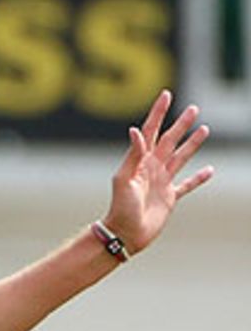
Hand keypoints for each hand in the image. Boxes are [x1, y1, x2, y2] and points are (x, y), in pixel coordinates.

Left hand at [104, 89, 212, 254]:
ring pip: (181, 158)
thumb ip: (133, 155)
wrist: (125, 235)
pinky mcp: (170, 198)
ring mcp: (162, 182)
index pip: (151, 131)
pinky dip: (198, 178)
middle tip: (193, 108)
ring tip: (204, 130)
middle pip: (170, 141)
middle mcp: (152, 169)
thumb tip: (135, 129)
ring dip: (192, 144)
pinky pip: (187, 185)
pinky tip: (209, 170)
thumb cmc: (120, 208)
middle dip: (181, 124)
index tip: (166, 95)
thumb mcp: (123, 179)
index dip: (158, 113)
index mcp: (140, 161)